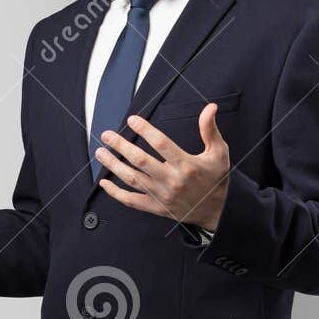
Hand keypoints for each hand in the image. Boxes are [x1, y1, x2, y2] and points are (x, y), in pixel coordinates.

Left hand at [94, 103, 229, 228]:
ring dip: (113, 165)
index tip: (132, 119)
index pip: (161, 144)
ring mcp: (162, 195)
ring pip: (131, 179)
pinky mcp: (156, 208)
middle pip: (140, 160)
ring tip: (100, 152)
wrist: (217, 211)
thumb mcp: (219, 153)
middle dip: (120, 146)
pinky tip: (103, 182)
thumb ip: (210, 130)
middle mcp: (172, 180)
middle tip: (106, 135)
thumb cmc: (216, 179)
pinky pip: (131, 200)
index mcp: (187, 165)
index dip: (145, 130)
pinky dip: (115, 193)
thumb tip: (210, 107)